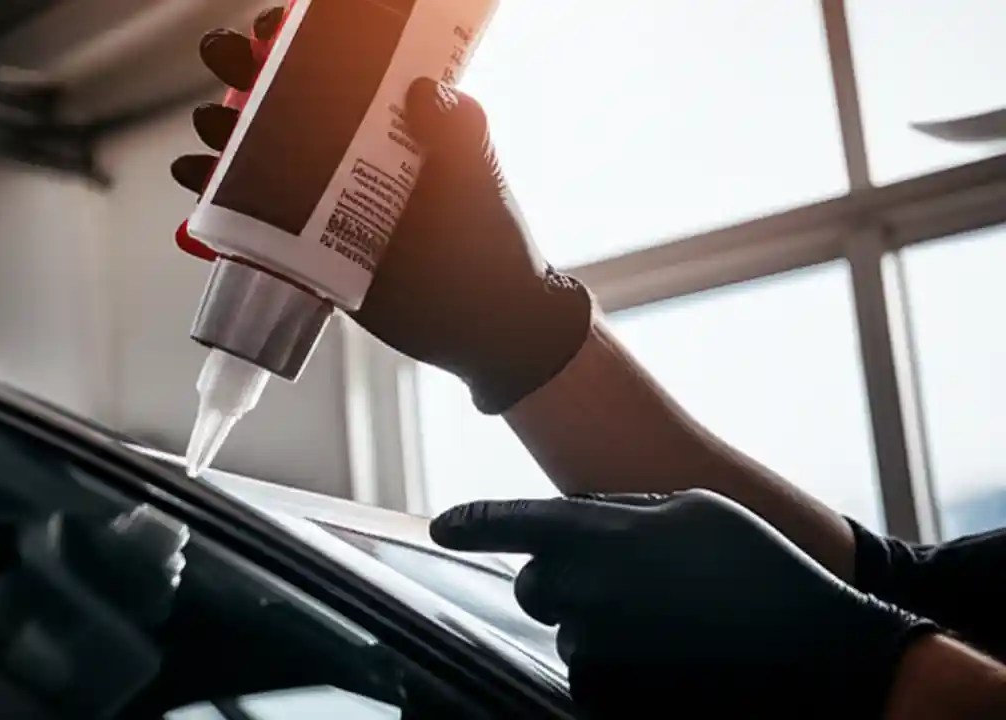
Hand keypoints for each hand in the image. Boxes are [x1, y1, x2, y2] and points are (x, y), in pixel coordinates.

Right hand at [172, 6, 592, 412]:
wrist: (481, 324)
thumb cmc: (489, 244)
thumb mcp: (478, 181)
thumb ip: (459, 133)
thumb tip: (424, 89)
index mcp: (389, 122)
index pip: (336, 64)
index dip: (296, 39)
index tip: (268, 29)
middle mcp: (348, 153)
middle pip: (283, 102)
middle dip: (242, 72)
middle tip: (219, 57)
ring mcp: (322, 200)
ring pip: (257, 156)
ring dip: (223, 131)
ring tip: (207, 125)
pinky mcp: (304, 247)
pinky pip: (249, 217)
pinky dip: (215, 197)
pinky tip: (193, 182)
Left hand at [430, 490, 937, 717]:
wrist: (817, 654)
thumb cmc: (760, 570)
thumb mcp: (695, 510)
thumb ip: (622, 508)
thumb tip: (575, 518)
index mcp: (604, 533)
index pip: (512, 522)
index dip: (472, 522)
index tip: (442, 527)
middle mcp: (588, 590)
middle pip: (532, 585)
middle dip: (558, 581)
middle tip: (621, 582)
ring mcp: (597, 649)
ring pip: (567, 633)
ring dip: (599, 626)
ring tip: (670, 622)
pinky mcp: (609, 697)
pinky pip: (589, 675)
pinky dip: (617, 666)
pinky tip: (669, 655)